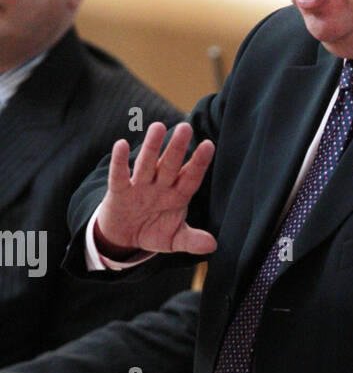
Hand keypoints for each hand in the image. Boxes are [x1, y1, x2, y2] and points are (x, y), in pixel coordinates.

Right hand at [94, 121, 216, 256]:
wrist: (124, 237)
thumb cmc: (153, 232)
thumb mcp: (174, 241)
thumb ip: (191, 241)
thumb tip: (212, 246)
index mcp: (177, 195)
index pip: (190, 178)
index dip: (199, 163)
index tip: (209, 145)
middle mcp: (160, 186)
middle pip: (170, 165)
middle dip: (177, 148)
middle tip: (186, 127)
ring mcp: (140, 186)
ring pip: (147, 164)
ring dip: (152, 147)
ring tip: (158, 127)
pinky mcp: (119, 191)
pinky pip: (120, 175)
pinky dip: (120, 161)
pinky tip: (122, 144)